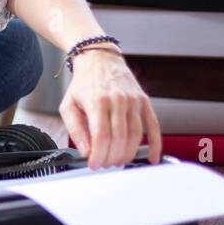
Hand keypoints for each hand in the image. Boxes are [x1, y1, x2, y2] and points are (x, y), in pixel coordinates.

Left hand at [58, 47, 162, 168]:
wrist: (99, 60)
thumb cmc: (83, 84)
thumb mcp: (68, 105)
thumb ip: (75, 130)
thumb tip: (86, 151)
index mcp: (97, 101)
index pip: (101, 136)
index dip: (99, 155)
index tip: (94, 164)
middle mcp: (118, 100)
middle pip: (119, 138)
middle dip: (112, 157)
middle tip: (105, 164)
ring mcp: (134, 101)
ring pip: (136, 135)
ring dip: (128, 154)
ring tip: (118, 161)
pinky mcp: (144, 101)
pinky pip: (154, 126)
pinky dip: (155, 144)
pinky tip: (151, 157)